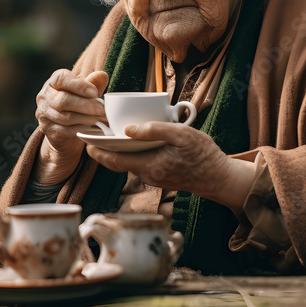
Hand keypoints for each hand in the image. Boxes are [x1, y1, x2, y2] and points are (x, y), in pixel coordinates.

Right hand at [34, 69, 108, 181]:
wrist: (62, 125)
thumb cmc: (75, 102)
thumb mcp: (84, 91)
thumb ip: (93, 83)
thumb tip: (102, 75)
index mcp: (53, 82)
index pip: (61, 80)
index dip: (79, 86)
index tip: (94, 93)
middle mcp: (44, 96)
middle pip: (63, 100)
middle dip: (86, 105)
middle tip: (102, 109)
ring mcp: (44, 114)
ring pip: (65, 117)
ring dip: (86, 118)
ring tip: (100, 118)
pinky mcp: (47, 129)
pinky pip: (65, 130)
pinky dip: (80, 128)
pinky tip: (91, 127)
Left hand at [85, 121, 256, 209]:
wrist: (219, 177)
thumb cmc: (203, 154)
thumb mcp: (182, 135)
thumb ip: (155, 130)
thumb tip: (128, 129)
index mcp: (150, 166)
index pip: (115, 161)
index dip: (98, 152)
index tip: (86, 142)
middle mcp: (148, 175)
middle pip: (119, 163)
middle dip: (103, 152)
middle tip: (91, 138)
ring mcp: (155, 177)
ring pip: (129, 164)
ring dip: (117, 153)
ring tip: (107, 137)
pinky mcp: (161, 176)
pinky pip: (140, 164)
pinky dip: (131, 155)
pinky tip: (131, 143)